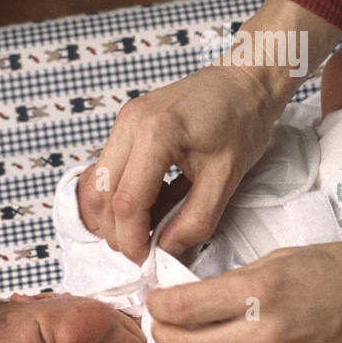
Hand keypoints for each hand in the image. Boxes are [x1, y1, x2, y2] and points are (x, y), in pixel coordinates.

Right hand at [91, 0, 341, 262]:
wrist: (246, 80)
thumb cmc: (243, 121)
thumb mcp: (227, 177)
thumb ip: (196, 219)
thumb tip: (166, 252)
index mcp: (156, 133)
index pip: (127, 202)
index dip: (132, 240)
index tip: (147, 262)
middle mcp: (130, 122)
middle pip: (100, 193)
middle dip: (116, 232)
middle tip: (142, 254)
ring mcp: (124, 120)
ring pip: (95, 182)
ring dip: (111, 216)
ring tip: (141, 235)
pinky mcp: (127, 123)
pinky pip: (106, 168)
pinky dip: (116, 196)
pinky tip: (143, 209)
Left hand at [146, 242, 341, 342]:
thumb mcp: (281, 256)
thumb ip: (234, 280)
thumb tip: (193, 297)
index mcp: (260, 293)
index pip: (183, 310)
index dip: (158, 305)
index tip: (155, 297)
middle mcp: (264, 336)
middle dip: (163, 335)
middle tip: (160, 319)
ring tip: (191, 334)